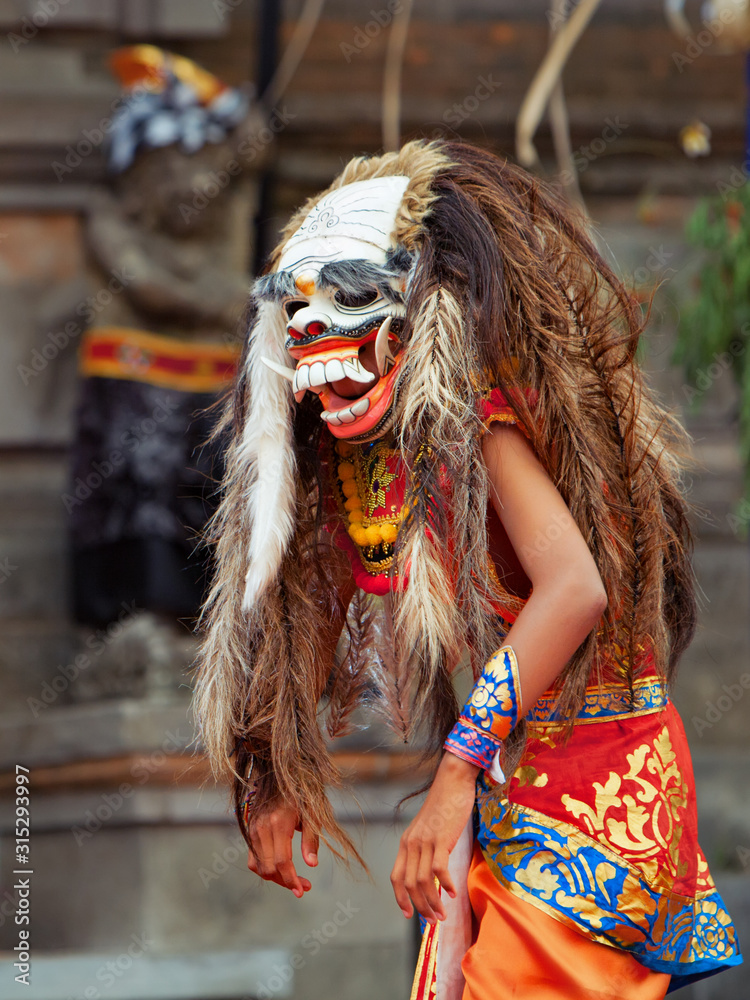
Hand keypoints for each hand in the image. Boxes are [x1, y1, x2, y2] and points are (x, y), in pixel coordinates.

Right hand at [247, 801, 318, 897]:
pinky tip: (280, 870)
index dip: (291, 880)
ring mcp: (253, 830)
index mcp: (279, 823)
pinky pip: (253, 859)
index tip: (303, 890)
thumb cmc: (301, 792)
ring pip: (260, 867)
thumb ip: (311, 839)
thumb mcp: (313, 812)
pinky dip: (265, 869)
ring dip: (276, 878)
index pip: (281, 862)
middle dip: (286, 882)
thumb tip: (312, 865)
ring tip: (294, 880)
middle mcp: (261, 828)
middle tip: (304, 886)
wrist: (279, 774)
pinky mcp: (249, 831)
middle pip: (269, 868)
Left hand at [390, 752, 478, 924]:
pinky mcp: (440, 838)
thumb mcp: (428, 829)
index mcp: (406, 842)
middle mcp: (411, 843)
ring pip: (422, 881)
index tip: (408, 915)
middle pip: (409, 885)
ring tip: (443, 915)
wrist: (452, 781)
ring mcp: (425, 841)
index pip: (396, 877)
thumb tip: (432, 873)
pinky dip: (444, 885)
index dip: (400, 899)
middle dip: (420, 908)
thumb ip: (426, 848)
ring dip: (432, 902)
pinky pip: (438, 870)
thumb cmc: (444, 805)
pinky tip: (453, 893)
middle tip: (433, 922)